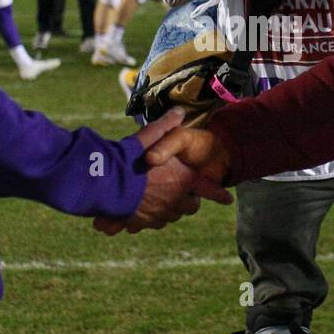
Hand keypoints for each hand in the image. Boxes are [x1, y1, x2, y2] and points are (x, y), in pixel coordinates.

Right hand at [92, 109, 232, 234]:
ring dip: (172, 209)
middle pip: (190, 206)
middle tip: (186, 195)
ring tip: (165, 200)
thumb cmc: (129, 160)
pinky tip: (149, 209)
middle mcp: (175, 200)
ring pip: (173, 215)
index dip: (218, 194)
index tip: (227, 198)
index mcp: (182, 180)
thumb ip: (165, 126)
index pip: (208, 189)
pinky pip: (156, 222)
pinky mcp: (144, 222)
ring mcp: (161, 213)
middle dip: (189, 202)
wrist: (106, 186)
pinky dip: (156, 216)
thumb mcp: (148, 136)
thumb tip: (179, 111)